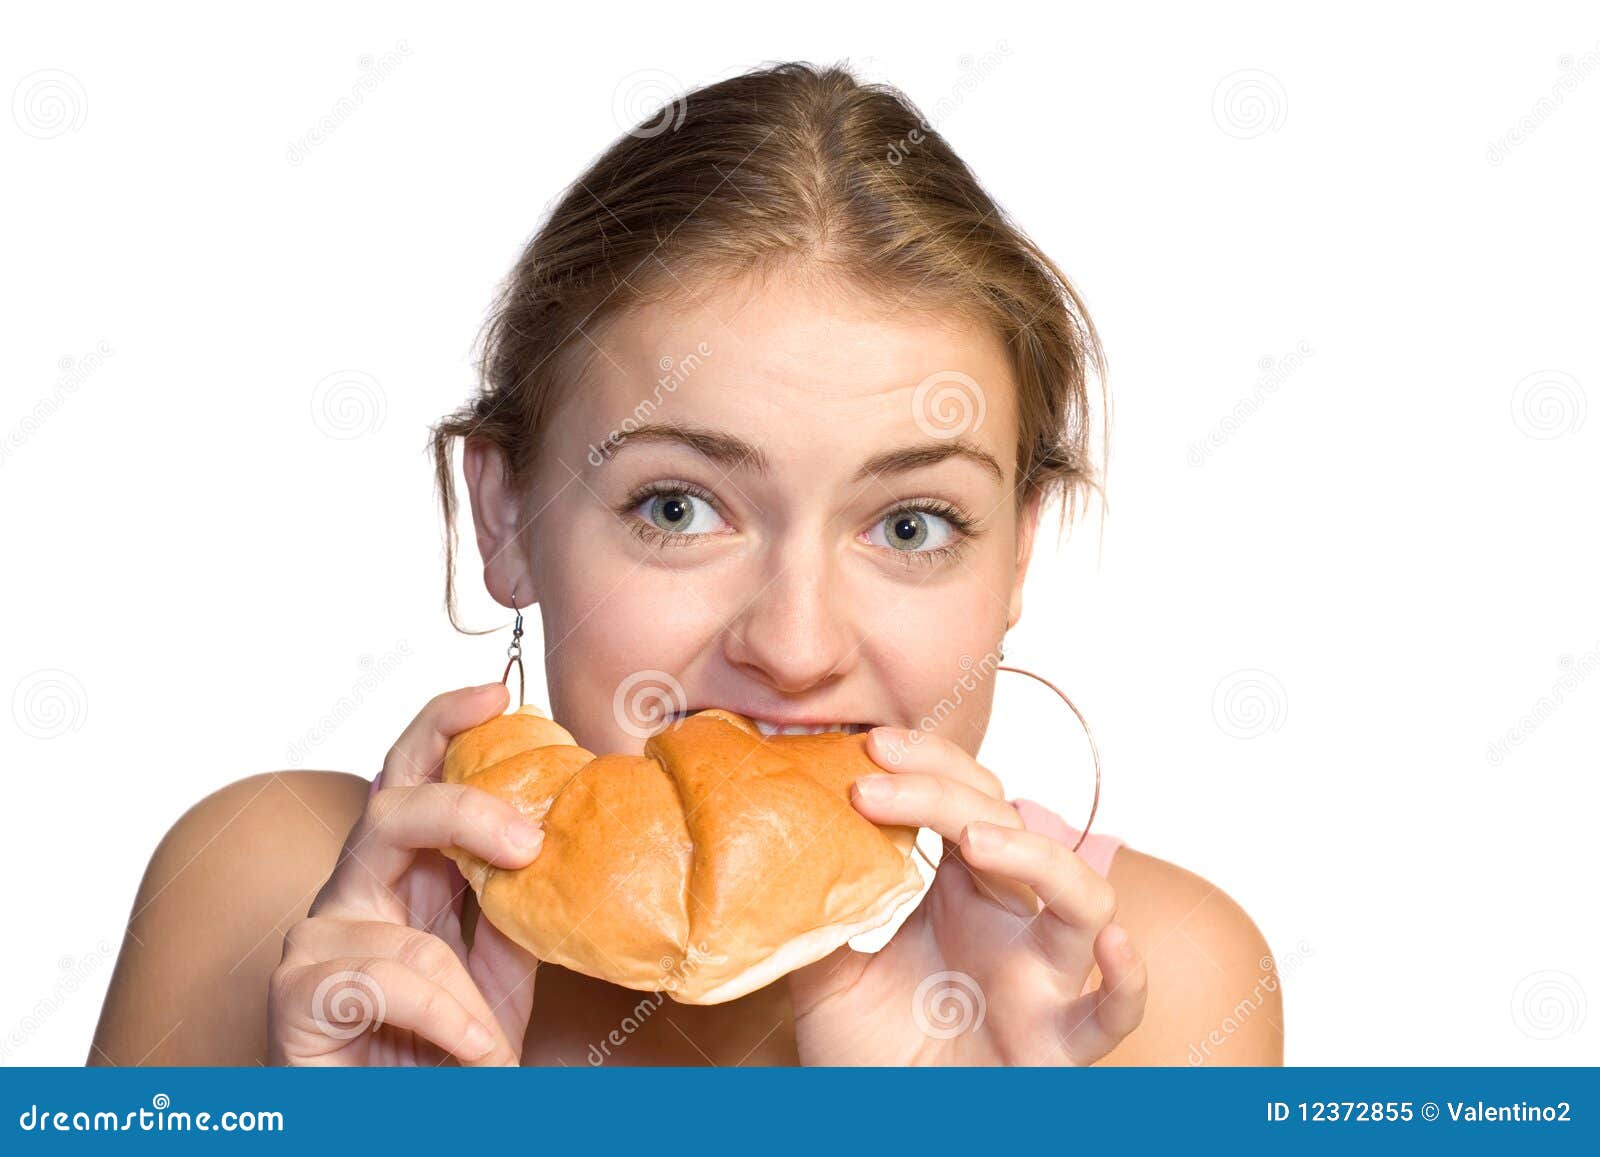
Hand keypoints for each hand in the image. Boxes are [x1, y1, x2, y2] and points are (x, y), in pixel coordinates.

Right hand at [268, 683, 542, 1065]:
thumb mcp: (500, 978)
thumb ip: (514, 911)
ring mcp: (318, 937)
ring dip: (469, 999)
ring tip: (491, 1046)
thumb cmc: (439, 1059)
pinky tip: (469, 1053)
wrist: (387, 1131)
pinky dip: (445, 1020)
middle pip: (389, 809)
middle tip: (529, 840)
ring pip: (407, 930)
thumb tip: (557, 843)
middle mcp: (355, 891)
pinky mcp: (295, 991)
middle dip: (462, 811)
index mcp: (405, 874)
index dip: (445, 724)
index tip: (497, 693)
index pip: (416, 777)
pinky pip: (388, 981)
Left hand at [787, 728, 1147, 1065]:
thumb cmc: (867, 1054)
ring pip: (1083, 899)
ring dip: (1037, 858)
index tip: (869, 747)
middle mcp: (1011, 925)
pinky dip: (1127, 978)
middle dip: (947, 794)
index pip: (966, 801)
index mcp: (963, 894)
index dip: (928, 765)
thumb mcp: (825, 971)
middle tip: (876, 780)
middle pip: (1011, 829)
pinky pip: (1113, 1013)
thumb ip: (821, 909)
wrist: (881, 1129)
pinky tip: (1110, 943)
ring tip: (973, 838)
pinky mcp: (1059, 1047)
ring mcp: (1042, 980)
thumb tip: (786, 840)